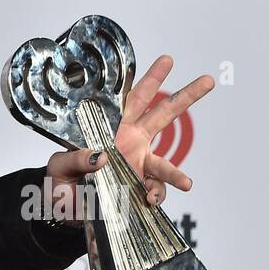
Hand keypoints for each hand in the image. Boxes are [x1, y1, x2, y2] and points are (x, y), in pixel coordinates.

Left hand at [43, 54, 214, 218]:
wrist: (61, 209)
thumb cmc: (60, 180)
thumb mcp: (60, 165)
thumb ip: (77, 158)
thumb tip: (102, 157)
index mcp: (112, 128)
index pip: (132, 100)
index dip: (150, 81)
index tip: (167, 60)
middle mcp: (130, 142)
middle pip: (162, 116)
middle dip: (185, 97)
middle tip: (208, 80)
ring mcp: (137, 165)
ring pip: (163, 165)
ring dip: (174, 174)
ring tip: (186, 183)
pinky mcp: (137, 188)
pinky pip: (153, 190)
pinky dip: (155, 196)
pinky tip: (149, 200)